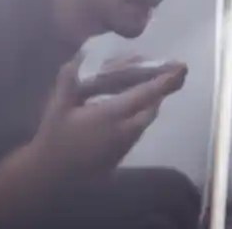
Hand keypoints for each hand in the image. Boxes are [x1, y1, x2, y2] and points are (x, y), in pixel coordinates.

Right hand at [27, 55, 186, 183]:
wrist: (50, 175)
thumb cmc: (54, 138)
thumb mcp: (58, 106)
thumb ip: (69, 80)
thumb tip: (79, 56)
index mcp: (112, 115)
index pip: (145, 95)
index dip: (165, 81)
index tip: (181, 68)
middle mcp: (124, 130)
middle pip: (152, 108)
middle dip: (160, 91)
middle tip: (169, 75)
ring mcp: (124, 145)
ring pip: (146, 120)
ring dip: (150, 104)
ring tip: (151, 88)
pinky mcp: (120, 155)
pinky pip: (136, 131)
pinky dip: (139, 116)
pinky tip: (130, 109)